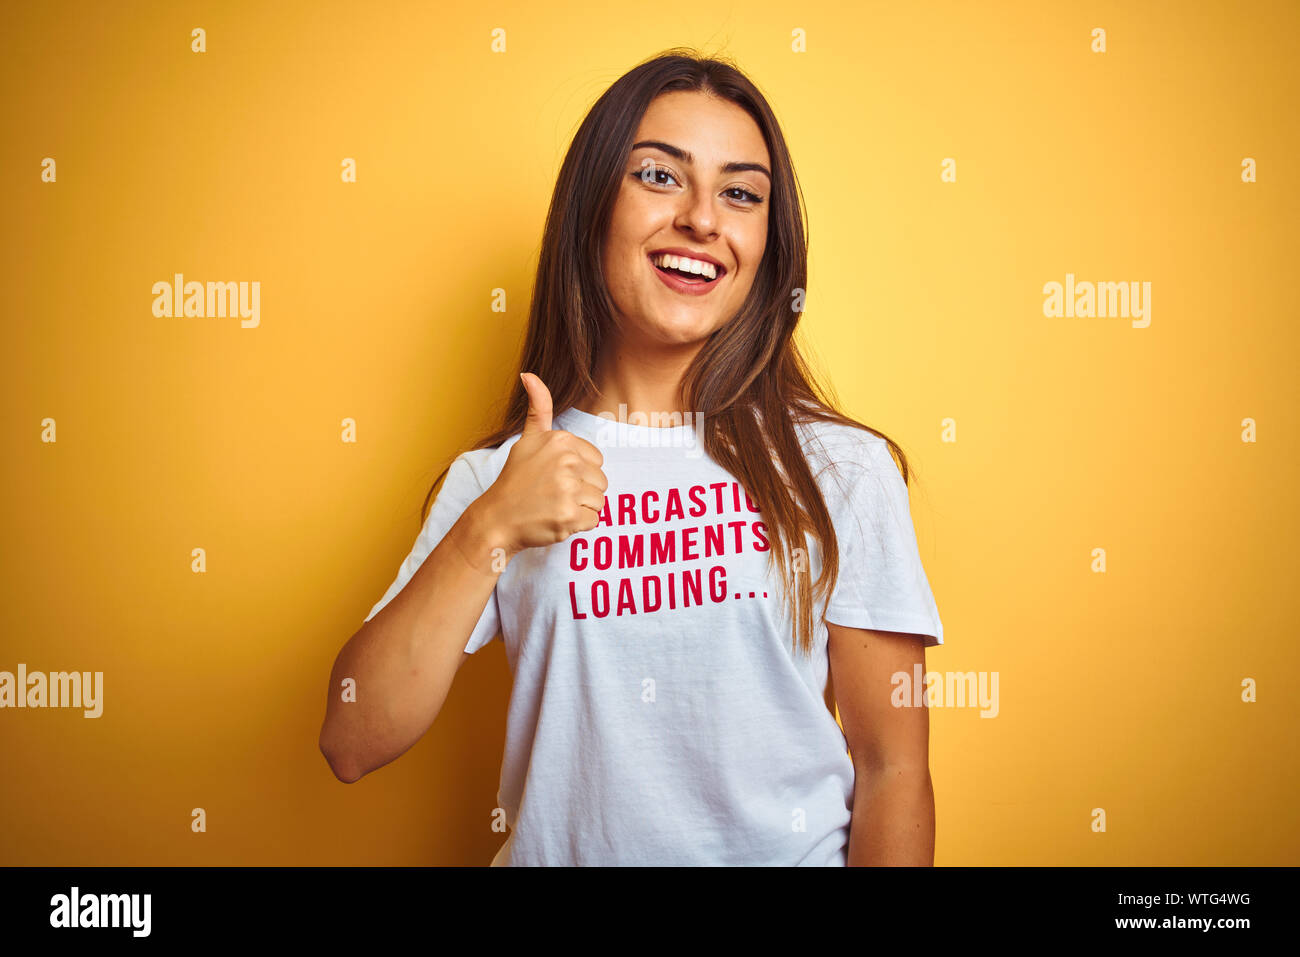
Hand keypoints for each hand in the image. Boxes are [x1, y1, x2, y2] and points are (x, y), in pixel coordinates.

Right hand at [476, 372, 607, 555]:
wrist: (496, 519)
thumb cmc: (515, 480)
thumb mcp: (527, 440)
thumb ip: (538, 408)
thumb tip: (528, 374)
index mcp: (561, 440)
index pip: (596, 461)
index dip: (579, 473)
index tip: (554, 477)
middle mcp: (566, 461)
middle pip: (601, 482)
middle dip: (582, 492)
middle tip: (553, 494)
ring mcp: (568, 489)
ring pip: (599, 502)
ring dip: (581, 509)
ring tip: (554, 506)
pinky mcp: (569, 515)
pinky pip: (594, 521)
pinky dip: (578, 525)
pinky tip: (556, 519)